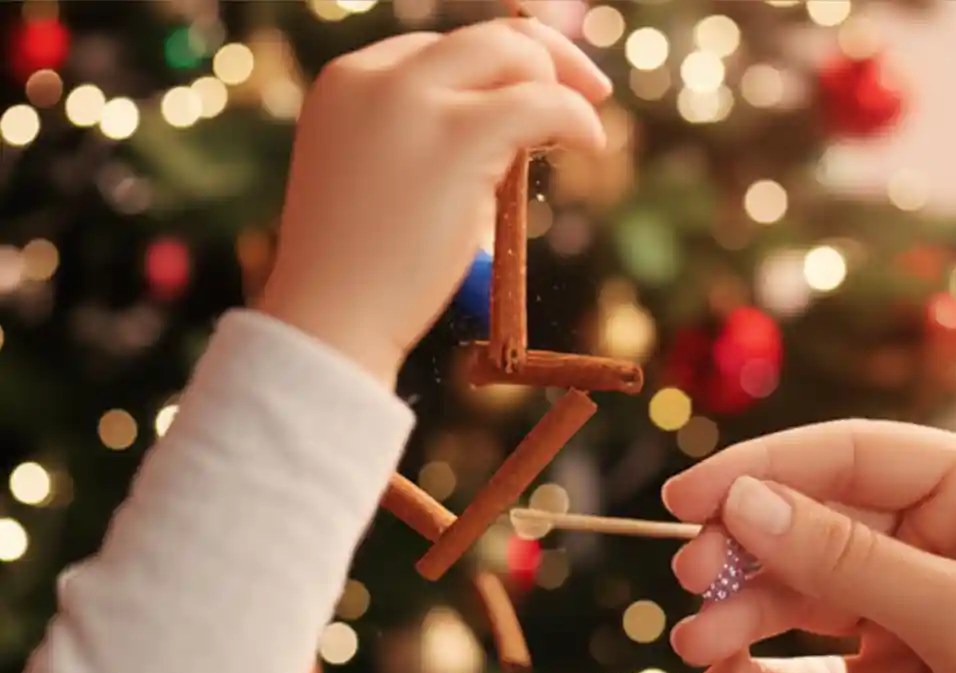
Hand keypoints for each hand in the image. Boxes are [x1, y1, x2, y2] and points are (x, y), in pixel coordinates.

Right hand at [258, 19, 610, 385]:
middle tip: (591, 93)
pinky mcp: (457, 135)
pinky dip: (577, 118)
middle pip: (485, 38)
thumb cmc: (357, 273)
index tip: (534, 93)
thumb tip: (514, 134)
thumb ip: (429, 141)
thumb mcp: (380, 180)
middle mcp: (375, 75)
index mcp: (348, 82)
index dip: (497, 68)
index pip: (440, 50)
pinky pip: (541, 104)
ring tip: (586, 130)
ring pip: (516, 55)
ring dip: (564, 87)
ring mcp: (413, 99)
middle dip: (547, 57)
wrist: (329, 318)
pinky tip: (592, 145)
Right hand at [653, 421, 955, 672]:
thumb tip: (746, 503)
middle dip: (750, 542)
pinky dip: (770, 649)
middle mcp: (944, 531)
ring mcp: (918, 596)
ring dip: (748, 602)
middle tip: (690, 573)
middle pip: (819, 515)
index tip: (689, 494)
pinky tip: (726, 658)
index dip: (766, 466)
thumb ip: (854, 561)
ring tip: (698, 639)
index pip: (853, 454)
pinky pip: (819, 641)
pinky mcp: (901, 659)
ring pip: (808, 580)